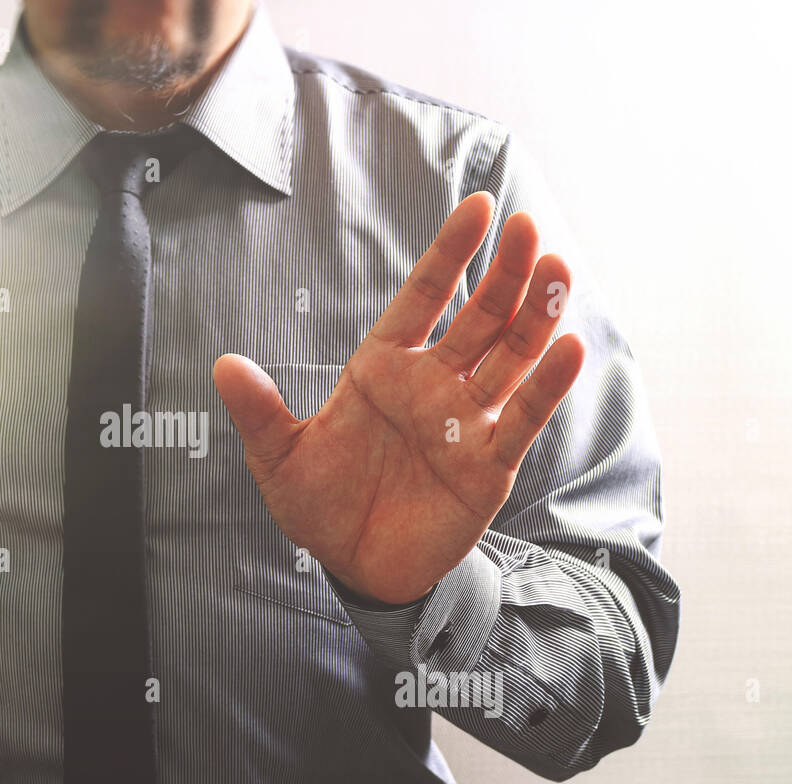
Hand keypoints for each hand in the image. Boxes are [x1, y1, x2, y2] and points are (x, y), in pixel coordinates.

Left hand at [213, 192, 585, 604]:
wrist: (355, 568)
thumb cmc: (319, 505)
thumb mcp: (278, 457)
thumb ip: (258, 411)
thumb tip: (222, 365)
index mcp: (382, 368)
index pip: (423, 298)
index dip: (450, 254)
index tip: (478, 208)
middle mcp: (432, 386)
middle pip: (478, 318)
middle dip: (504, 273)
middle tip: (527, 225)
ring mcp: (465, 422)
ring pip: (509, 358)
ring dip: (535, 316)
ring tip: (557, 271)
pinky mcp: (488, 465)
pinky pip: (522, 420)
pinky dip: (547, 387)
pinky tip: (570, 348)